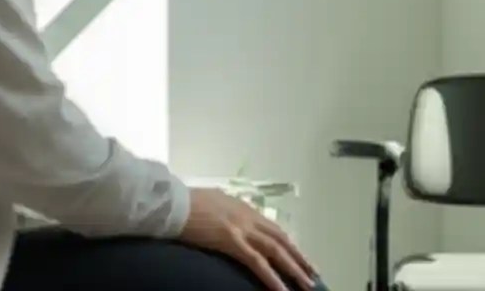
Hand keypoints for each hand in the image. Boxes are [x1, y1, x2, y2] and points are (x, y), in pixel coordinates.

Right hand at [179, 187, 317, 290]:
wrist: (171, 202)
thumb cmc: (186, 203)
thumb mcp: (214, 202)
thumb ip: (228, 211)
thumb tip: (231, 217)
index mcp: (246, 209)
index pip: (274, 230)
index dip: (289, 245)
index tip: (301, 258)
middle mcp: (249, 217)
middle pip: (281, 240)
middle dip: (299, 259)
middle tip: (314, 275)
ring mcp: (242, 228)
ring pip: (275, 251)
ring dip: (293, 269)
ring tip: (307, 284)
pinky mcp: (231, 240)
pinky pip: (257, 262)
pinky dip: (271, 277)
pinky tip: (281, 289)